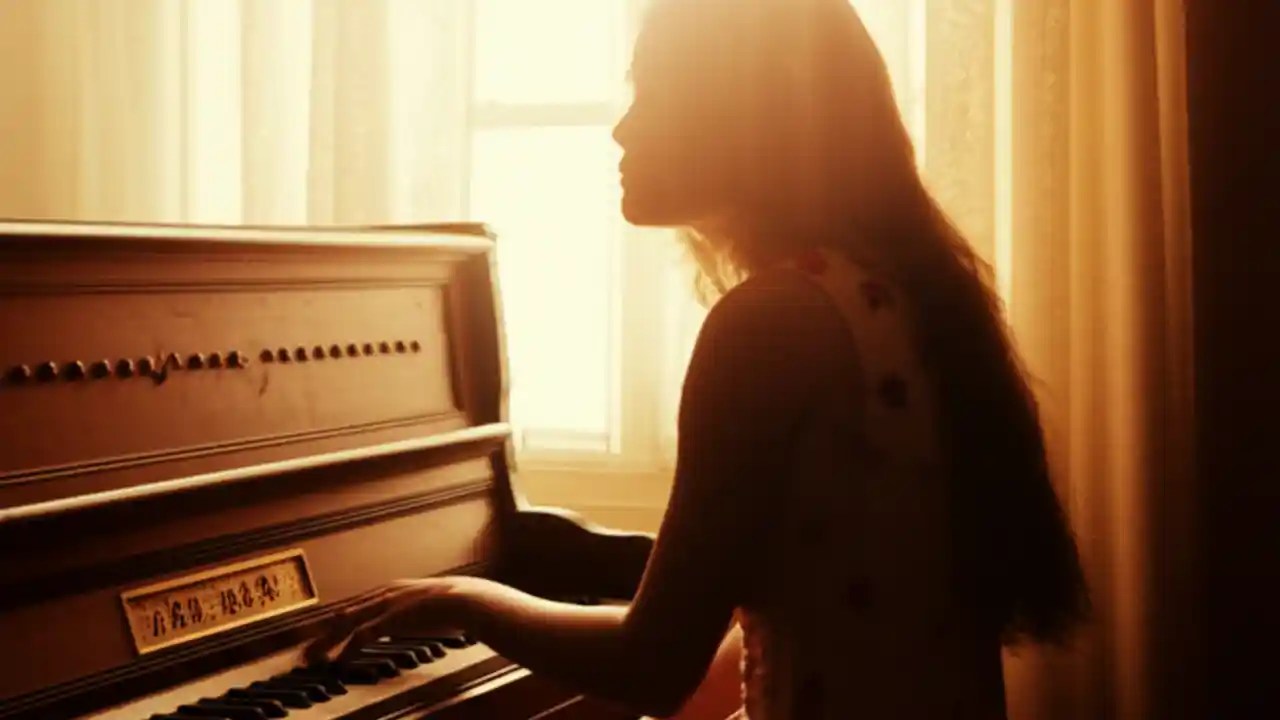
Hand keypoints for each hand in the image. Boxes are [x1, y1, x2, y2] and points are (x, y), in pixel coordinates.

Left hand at [304, 577, 468, 664]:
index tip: (319, 636)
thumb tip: (399, 624)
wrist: (466, 599)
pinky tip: (338, 663)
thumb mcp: (422, 606)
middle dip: (320, 633)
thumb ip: (406, 613)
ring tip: (310, 659)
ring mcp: (385, 605)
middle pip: (343, 615)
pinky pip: (362, 636)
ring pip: (346, 624)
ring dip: (326, 643)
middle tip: (302, 651)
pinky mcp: (391, 618)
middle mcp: (382, 594)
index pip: (352, 607)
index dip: (333, 623)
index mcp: (389, 590)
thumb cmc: (451, 603)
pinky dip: (347, 650)